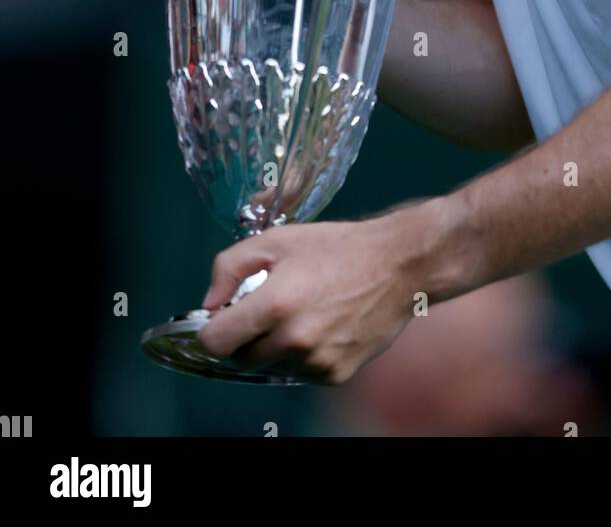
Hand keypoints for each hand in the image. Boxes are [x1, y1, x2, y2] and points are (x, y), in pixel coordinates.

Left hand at [195, 211, 422, 384]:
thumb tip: (209, 304)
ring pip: (270, 367)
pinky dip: (301, 356)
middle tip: (268, 307)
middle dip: (246, 336)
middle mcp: (293, 340)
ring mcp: (316, 362)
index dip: (213, 328)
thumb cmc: (336, 247)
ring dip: (274, 346)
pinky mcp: (335, 375)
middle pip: (241, 358)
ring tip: (300, 313)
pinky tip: (320, 326)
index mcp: (274, 305)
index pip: (214, 342)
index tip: (225, 316)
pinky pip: (300, 373)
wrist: (398, 266)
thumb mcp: (277, 240)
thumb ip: (230, 267)